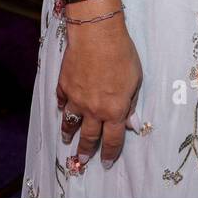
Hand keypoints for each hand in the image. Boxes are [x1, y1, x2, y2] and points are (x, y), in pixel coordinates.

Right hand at [56, 0, 141, 169]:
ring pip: (70, 122)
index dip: (109, 153)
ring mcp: (76, 99)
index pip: (112, 139)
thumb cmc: (122, 54)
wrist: (97, 35)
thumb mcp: (135, 80)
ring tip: (67, 140)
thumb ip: (130, 104)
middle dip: (86, 150)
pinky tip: (62, 109)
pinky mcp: (64, 86)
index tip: (106, 162)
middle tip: (82, 159)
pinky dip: (62, 107)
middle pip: (89, 136)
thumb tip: (130, 122)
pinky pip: (62, 101)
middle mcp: (93, 109)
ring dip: (69, 133)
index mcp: (114, 110)